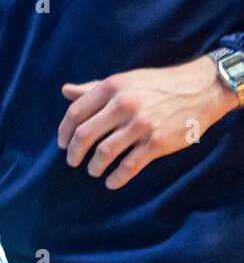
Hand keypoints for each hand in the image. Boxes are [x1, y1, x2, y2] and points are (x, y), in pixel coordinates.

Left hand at [57, 56, 237, 189]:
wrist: (200, 90)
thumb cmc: (157, 84)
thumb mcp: (123, 80)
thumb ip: (93, 88)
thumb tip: (65, 91)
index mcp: (111, 88)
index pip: (76, 113)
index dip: (64, 131)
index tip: (62, 143)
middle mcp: (123, 106)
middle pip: (85, 135)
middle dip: (74, 152)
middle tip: (71, 160)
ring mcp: (141, 126)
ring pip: (105, 152)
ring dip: (94, 166)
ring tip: (92, 171)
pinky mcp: (158, 143)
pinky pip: (130, 165)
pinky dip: (117, 177)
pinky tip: (111, 182)